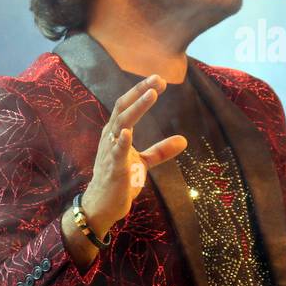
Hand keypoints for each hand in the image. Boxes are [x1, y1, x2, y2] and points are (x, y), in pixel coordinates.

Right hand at [76, 75, 187, 236]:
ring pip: (121, 124)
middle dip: (139, 92)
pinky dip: (122, 142)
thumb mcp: (143, 162)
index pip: (127, 106)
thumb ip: (161, 150)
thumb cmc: (119, 180)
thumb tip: (183, 140)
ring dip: (136, 109)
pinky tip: (128, 132)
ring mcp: (110, 151)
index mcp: (116, 133)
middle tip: (157, 80)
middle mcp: (110, 137)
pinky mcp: (113, 169)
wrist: (102, 205)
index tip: (159, 80)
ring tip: (151, 95)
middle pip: (123, 108)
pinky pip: (116, 152)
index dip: (141, 92)